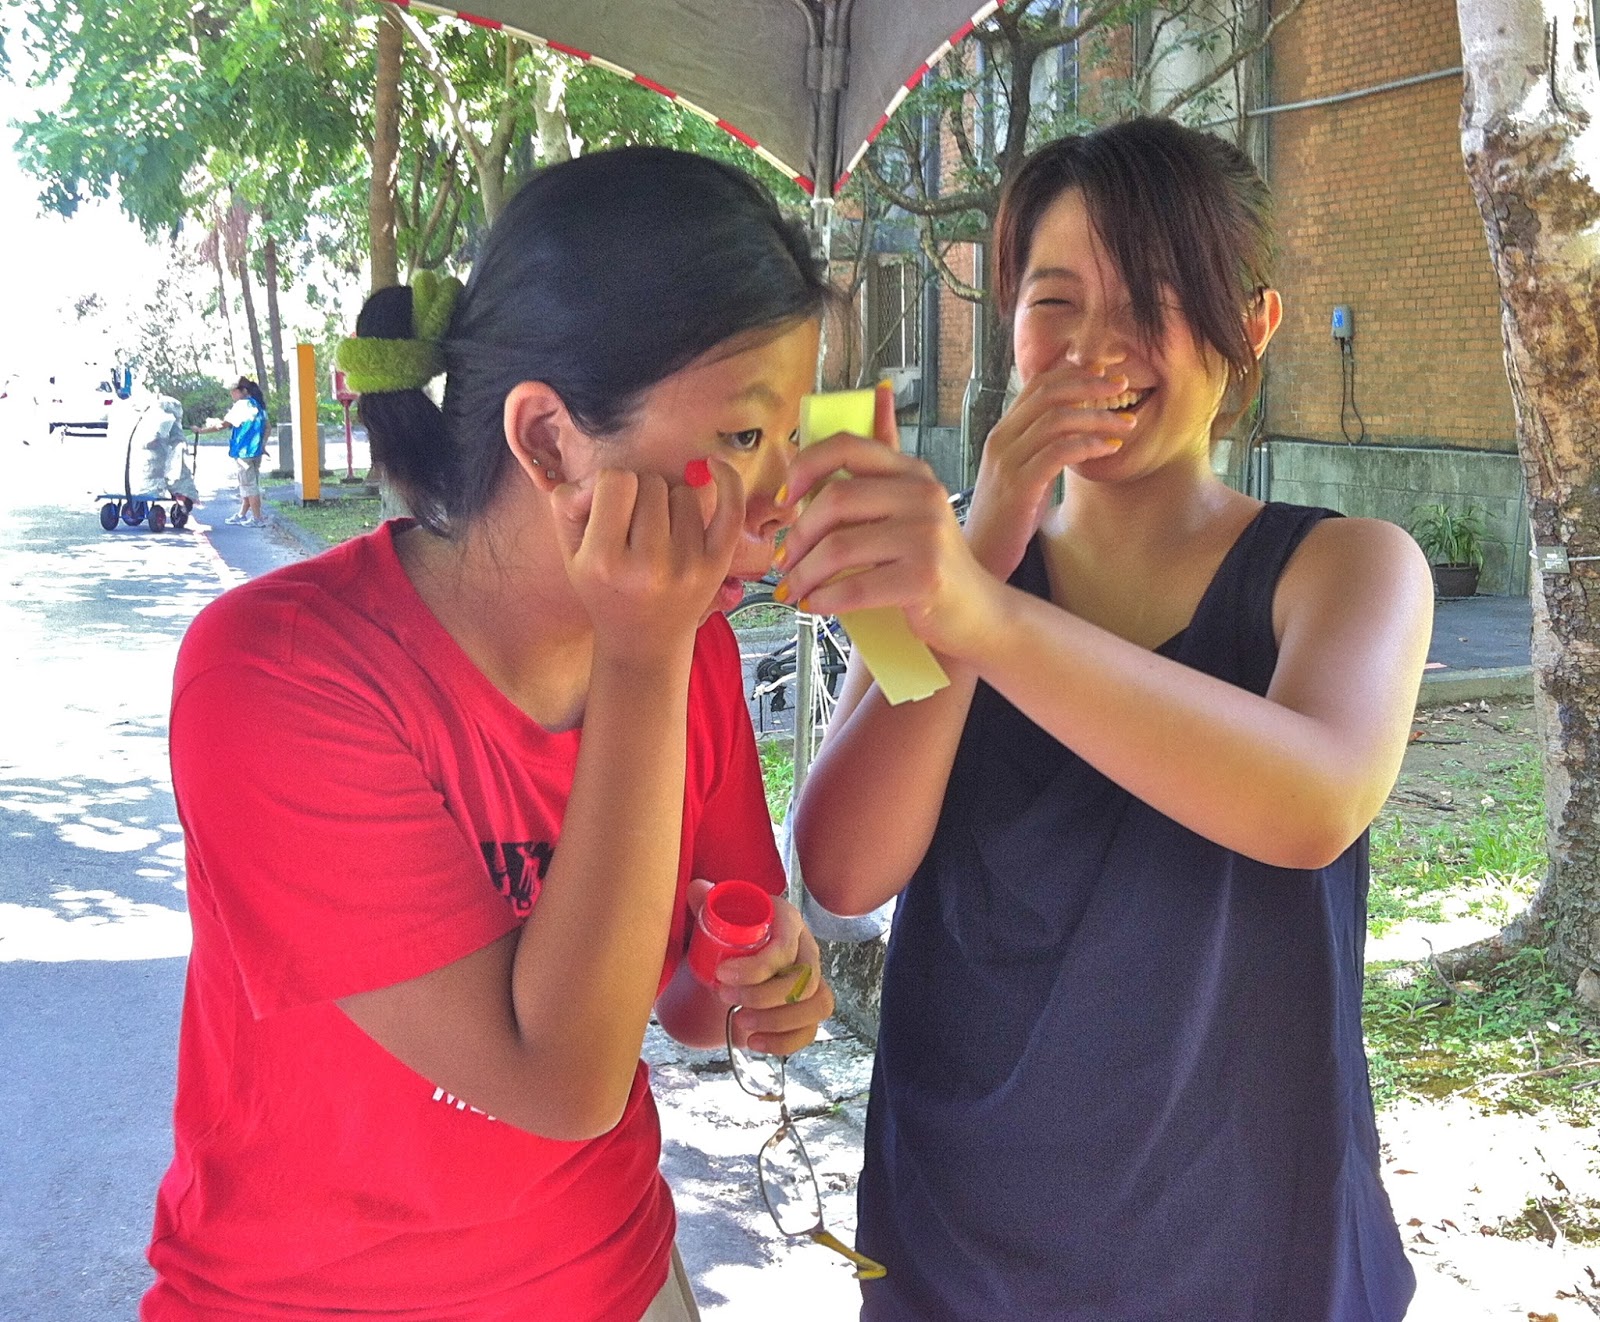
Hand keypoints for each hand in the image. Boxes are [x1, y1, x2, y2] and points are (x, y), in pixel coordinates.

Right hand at [548, 460, 742, 661]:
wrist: (644, 642)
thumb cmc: (605, 590)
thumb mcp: (571, 553)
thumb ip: (567, 504)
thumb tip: (596, 479)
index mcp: (604, 560)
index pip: (616, 480)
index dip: (610, 484)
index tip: (608, 507)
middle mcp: (649, 565)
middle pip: (651, 483)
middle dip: (640, 496)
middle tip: (634, 528)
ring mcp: (688, 565)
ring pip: (683, 493)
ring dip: (669, 505)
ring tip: (658, 537)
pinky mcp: (717, 566)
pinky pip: (730, 509)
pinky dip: (727, 482)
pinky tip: (713, 466)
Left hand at [696, 882, 833, 1056]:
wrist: (740, 960)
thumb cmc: (731, 935)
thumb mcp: (717, 916)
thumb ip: (706, 901)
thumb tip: (696, 888)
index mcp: (789, 922)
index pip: (785, 947)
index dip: (757, 967)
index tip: (722, 975)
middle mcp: (808, 950)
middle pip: (805, 979)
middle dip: (764, 996)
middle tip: (726, 999)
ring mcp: (814, 981)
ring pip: (817, 1004)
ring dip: (778, 1021)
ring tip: (741, 1023)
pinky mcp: (810, 1009)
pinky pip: (812, 1029)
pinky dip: (784, 1041)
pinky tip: (754, 1041)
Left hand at [774, 398, 997, 660]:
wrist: (978, 612)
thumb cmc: (932, 561)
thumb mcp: (913, 504)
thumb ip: (886, 461)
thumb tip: (878, 393)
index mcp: (912, 473)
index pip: (847, 446)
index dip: (804, 467)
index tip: (783, 499)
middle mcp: (923, 496)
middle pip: (835, 499)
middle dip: (797, 534)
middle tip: (784, 560)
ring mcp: (926, 536)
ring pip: (838, 547)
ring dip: (803, 574)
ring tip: (793, 591)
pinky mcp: (924, 578)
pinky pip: (855, 587)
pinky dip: (825, 600)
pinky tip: (814, 606)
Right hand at [965, 362, 1133, 577]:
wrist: (980, 556)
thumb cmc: (1008, 518)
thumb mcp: (1023, 473)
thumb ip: (1041, 448)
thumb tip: (1075, 430)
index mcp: (1002, 433)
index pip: (1036, 385)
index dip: (1073, 373)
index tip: (1104, 373)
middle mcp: (1001, 439)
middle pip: (1049, 393)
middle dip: (1091, 384)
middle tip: (1123, 386)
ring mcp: (1007, 461)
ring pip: (1058, 419)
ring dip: (1099, 415)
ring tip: (1127, 422)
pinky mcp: (1019, 485)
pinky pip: (1060, 451)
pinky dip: (1090, 444)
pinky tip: (1111, 447)